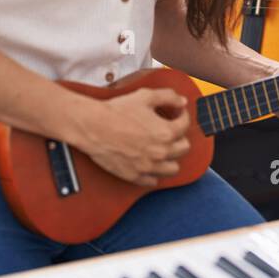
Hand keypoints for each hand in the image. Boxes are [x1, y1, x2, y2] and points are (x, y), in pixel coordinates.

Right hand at [71, 86, 191, 186]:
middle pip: (183, 148)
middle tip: (169, 130)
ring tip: (162, 149)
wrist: (93, 126)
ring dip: (171, 158)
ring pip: (173, 169)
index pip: (185, 125)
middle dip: (179, 137)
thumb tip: (182, 101)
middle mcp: (161, 152)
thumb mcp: (146, 96)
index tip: (176, 113)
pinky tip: (148, 161)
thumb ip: (169, 96)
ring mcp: (148, 167)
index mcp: (166, 132)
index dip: (182, 115)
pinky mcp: (134, 176)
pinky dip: (153, 172)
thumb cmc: (117, 111)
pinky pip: (153, 181)